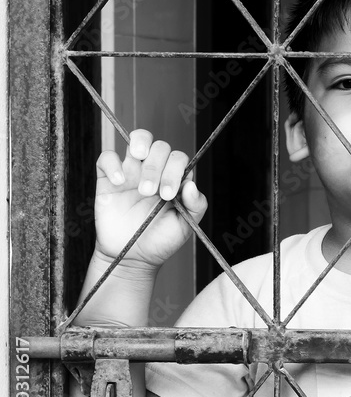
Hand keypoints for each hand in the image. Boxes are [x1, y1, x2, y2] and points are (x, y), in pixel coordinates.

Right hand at [94, 130, 206, 269]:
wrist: (132, 257)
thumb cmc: (160, 240)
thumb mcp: (185, 225)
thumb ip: (196, 205)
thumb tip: (192, 184)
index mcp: (175, 179)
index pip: (179, 159)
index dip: (175, 170)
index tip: (168, 195)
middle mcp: (155, 171)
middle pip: (160, 147)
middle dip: (157, 166)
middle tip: (150, 192)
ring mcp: (132, 172)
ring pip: (138, 140)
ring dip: (141, 147)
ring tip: (138, 170)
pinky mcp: (108, 178)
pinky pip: (107, 157)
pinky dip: (112, 163)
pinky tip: (119, 182)